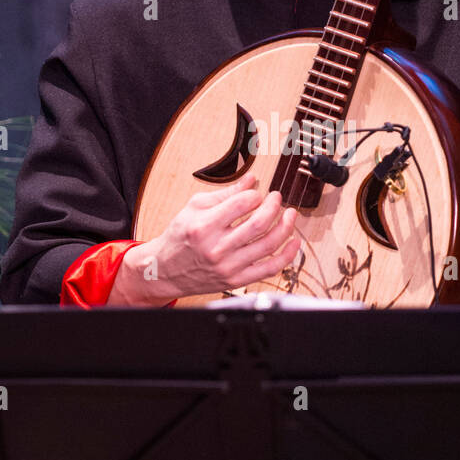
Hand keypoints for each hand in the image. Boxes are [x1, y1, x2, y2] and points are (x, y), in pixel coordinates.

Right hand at [108, 176, 300, 304]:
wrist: (165, 270)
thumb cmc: (179, 238)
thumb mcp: (194, 208)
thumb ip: (225, 194)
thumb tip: (251, 180)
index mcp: (204, 227)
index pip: (241, 204)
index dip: (255, 195)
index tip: (257, 193)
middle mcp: (217, 248)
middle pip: (259, 223)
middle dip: (274, 206)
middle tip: (277, 198)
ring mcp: (228, 267)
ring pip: (268, 245)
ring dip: (285, 226)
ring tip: (290, 215)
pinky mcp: (236, 280)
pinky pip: (270, 269)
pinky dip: (287, 255)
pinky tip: (294, 242)